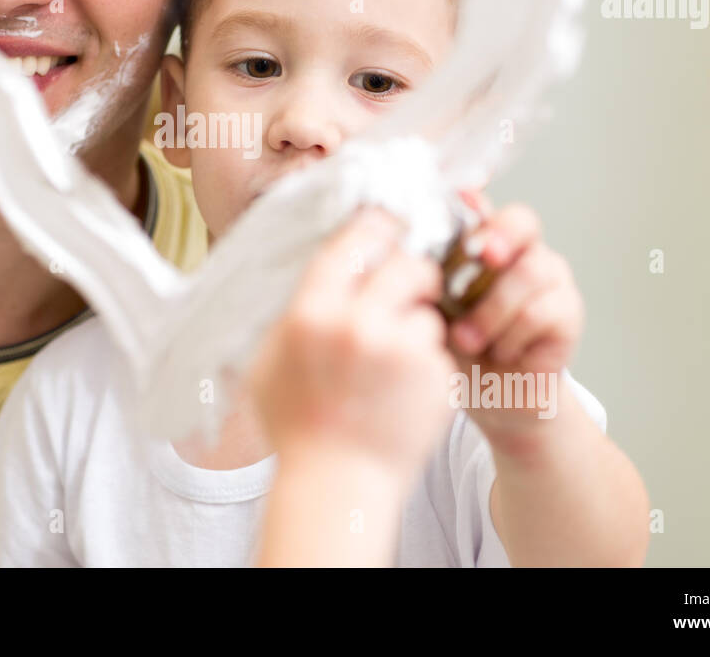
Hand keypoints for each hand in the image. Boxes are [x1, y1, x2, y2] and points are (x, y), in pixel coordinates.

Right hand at [248, 208, 457, 491]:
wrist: (337, 485)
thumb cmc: (298, 428)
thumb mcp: (269, 365)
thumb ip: (292, 315)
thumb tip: (316, 273)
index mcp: (310, 314)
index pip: (351, 244)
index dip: (374, 227)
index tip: (387, 225)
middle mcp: (355, 324)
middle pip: (405, 265)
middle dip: (413, 272)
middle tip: (412, 286)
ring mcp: (399, 350)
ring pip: (428, 310)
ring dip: (419, 324)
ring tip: (399, 358)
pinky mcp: (434, 376)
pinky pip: (440, 348)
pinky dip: (430, 362)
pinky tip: (408, 389)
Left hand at [447, 195, 584, 439]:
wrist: (491, 399)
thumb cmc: (459, 350)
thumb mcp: (432, 310)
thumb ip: (428, 275)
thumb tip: (409, 246)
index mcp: (485, 245)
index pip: (484, 208)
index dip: (473, 202)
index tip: (461, 201)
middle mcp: (522, 253)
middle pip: (523, 221)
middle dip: (500, 234)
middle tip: (480, 253)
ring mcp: (551, 280)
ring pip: (529, 271)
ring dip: (491, 311)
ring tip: (468, 339)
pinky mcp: (569, 312)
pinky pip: (541, 310)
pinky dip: (512, 335)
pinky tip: (501, 352)